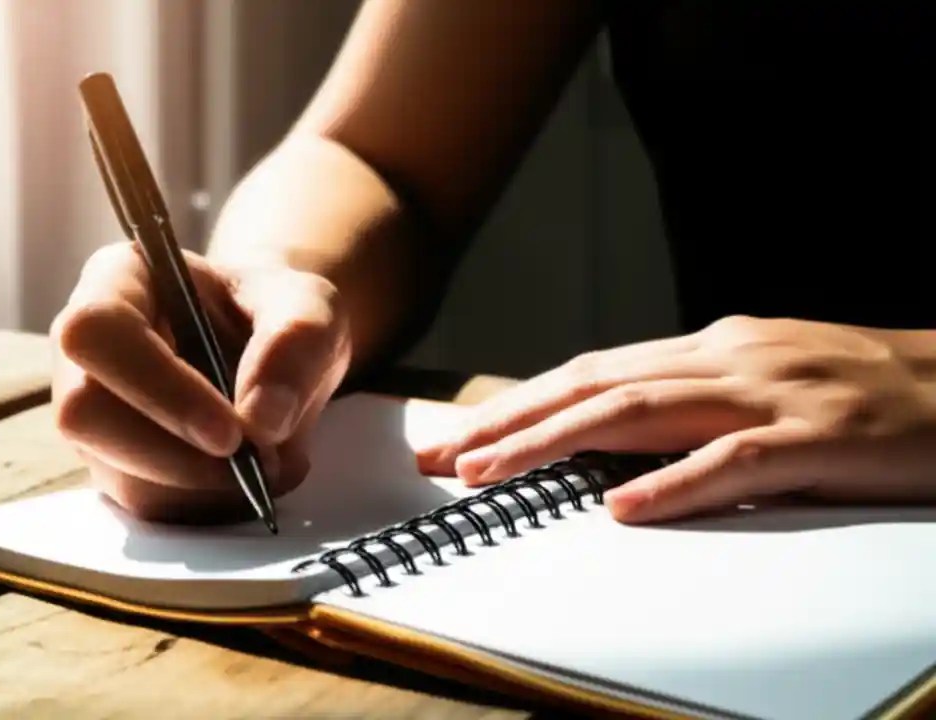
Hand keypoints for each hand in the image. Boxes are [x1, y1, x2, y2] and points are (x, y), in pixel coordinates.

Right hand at [50, 243, 350, 523]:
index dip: (155, 386)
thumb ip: (296, 341)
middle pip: (84, 413)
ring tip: (270, 464)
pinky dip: (206, 505)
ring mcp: (95, 414)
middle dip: (174, 454)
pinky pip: (145, 504)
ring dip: (200, 487)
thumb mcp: (310, 305)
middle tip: (255, 461)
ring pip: (117, 473)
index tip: (230, 431)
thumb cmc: (277, 312)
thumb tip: (263, 419)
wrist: (275, 352)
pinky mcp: (116, 464)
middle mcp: (87, 350)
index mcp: (117, 280)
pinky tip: (249, 480)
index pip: (97, 331)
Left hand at [416, 316, 935, 522]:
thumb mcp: (761, 383)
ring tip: (488, 470)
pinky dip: (672, 484)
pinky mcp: (816, 437)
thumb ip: (690, 404)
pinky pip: (733, 463)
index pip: (591, 373)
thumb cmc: (863, 391)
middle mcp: (724, 359)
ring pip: (640, 414)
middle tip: (440, 453)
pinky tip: (620, 506)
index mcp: (708, 350)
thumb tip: (608, 437)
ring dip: (553, 442)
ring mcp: (769, 394)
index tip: (459, 434)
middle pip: (594, 386)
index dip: (518, 403)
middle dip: (508, 421)